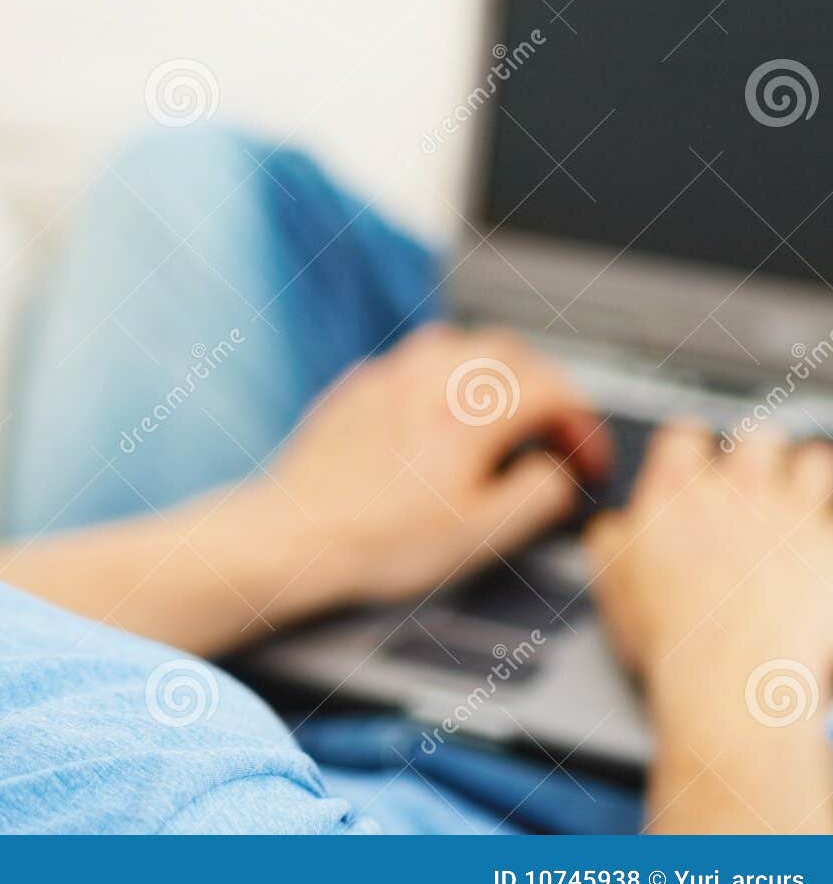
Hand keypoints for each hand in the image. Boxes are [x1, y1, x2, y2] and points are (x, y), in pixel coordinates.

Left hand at [240, 322, 610, 610]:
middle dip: (543, 385)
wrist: (296, 534)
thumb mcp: (483, 535)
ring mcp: (386, 377)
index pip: (552, 390)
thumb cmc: (381, 540)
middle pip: (508, 351)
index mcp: (470, 411)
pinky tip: (438, 412)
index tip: (586, 459)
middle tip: (553, 428)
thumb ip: (538, 495)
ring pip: (456, 343)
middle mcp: (428, 380)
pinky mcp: (353, 388)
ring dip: (490, 370)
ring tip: (502, 411)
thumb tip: (558, 472)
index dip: (583, 423)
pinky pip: (409, 360)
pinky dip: (441, 376)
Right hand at [587, 423, 832, 833]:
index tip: (691, 461)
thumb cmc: (671, 635)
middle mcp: (737, 489)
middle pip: (755, 436)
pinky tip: (822, 529)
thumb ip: (611, 537)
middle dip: (753, 453)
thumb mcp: (610, 580)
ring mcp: (791, 514)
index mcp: (676, 489)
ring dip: (804, 474)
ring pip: (811, 460)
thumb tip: (617, 527)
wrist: (731, 678)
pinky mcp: (832, 546)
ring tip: (798, 496)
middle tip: (749, 480)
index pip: (684, 435)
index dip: (688, 447)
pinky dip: (830, 513)